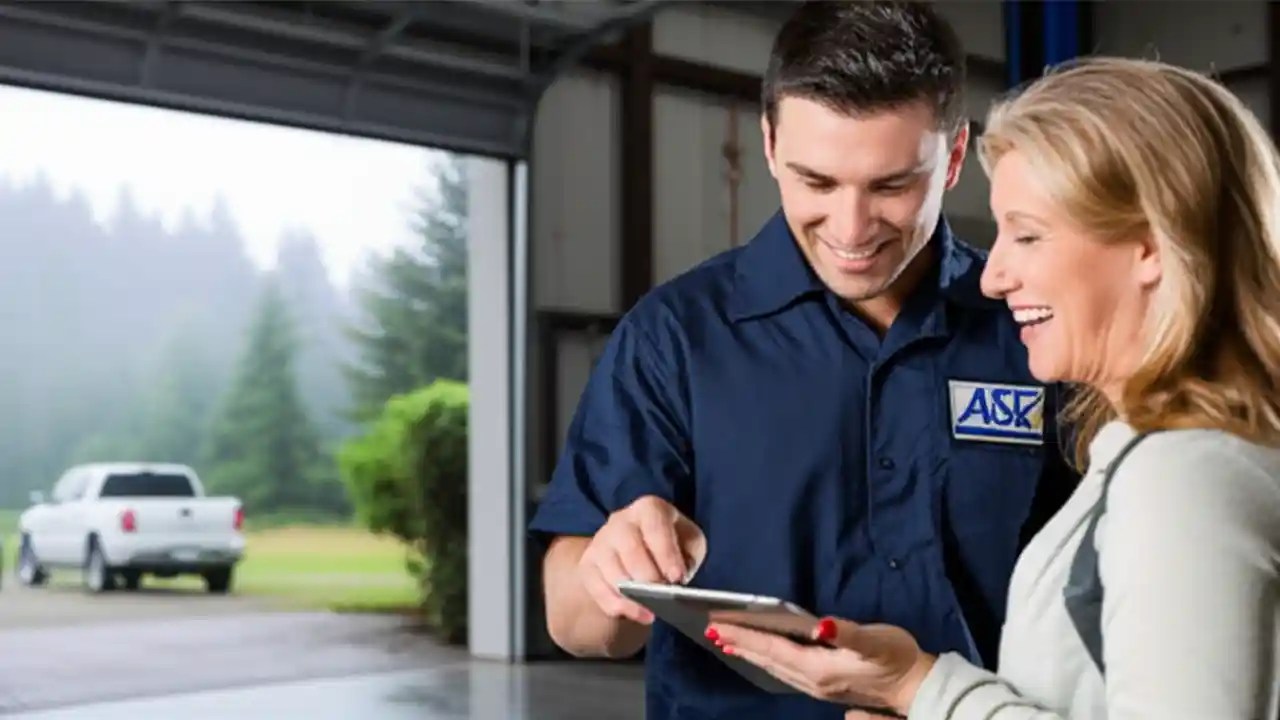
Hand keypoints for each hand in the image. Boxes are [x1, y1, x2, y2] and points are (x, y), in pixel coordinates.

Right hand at [579, 495, 706, 624]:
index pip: (655, 524)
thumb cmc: (669, 546)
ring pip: (612, 569)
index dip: (666, 552)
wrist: (638, 553)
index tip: (676, 578)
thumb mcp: (689, 543)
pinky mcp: (588, 565)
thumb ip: (689, 556)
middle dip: (647, 575)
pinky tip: (636, 614)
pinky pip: (597, 588)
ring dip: (632, 594)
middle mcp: (621, 520)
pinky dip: (616, 605)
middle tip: (662, 596)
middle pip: (630, 547)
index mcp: (649, 508)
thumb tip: (679, 579)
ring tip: (650, 611)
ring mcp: (601, 542)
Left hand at [706, 616, 934, 716]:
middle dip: (740, 645)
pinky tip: (765, 659)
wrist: (915, 687)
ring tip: (728, 644)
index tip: (718, 625)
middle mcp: (811, 681)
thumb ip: (845, 633)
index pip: (772, 649)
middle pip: (768, 660)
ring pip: (774, 668)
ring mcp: (817, 687)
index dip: (745, 636)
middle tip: (712, 632)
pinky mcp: (825, 686)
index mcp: (818, 668)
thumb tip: (819, 625)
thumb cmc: (896, 658)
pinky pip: (785, 673)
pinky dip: (767, 662)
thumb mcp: (874, 641)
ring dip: (750, 655)